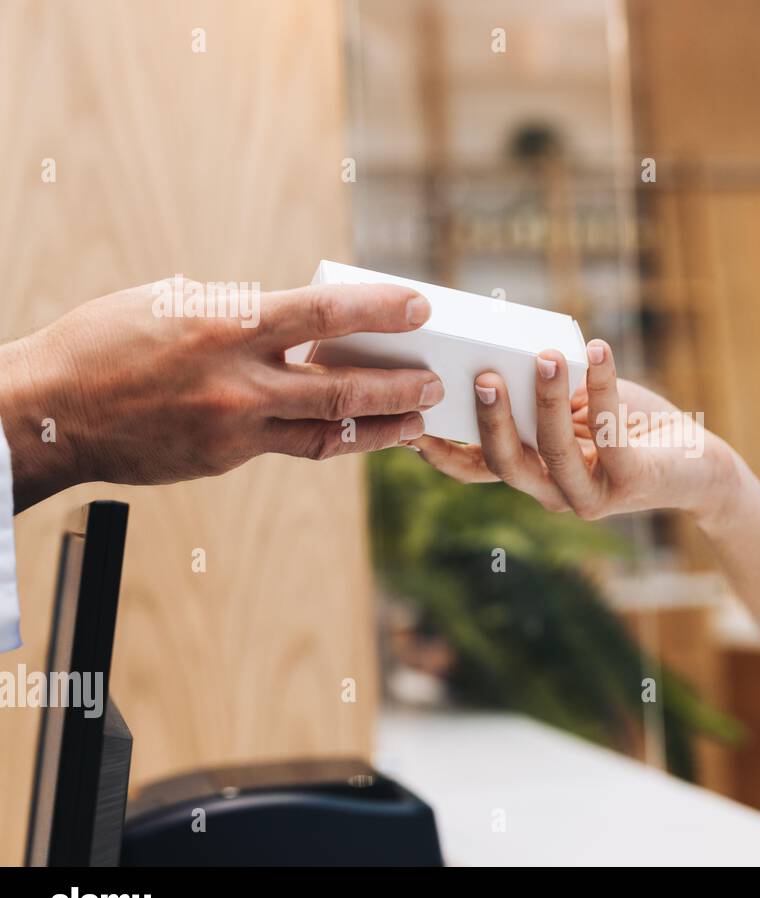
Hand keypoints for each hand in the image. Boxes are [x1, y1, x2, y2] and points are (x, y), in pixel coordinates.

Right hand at [0, 277, 444, 510]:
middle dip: (399, 387)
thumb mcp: (173, 302)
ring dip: (379, 429)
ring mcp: (232, 428)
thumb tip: (295, 322)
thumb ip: (240, 312)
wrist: (48, 412)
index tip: (421, 305)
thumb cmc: (106, 341)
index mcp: (224, 326)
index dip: (379, 310)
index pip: (321, 314)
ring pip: (326, 433)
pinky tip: (354, 433)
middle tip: (437, 382)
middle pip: (340, 387)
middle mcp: (236, 382)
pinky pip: (289, 447)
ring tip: (418, 422)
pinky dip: (326, 438)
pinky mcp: (225, 459)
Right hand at [408, 340, 735, 521]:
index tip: (412, 418)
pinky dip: (603, 387)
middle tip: (483, 376)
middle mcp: (553, 491)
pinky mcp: (630, 482)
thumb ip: (546, 392)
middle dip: (490, 421)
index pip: (476, 469)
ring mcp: (590, 493)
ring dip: (546, 402)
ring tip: (543, 357)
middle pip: (506, 464)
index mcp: (532, 471)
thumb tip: (516, 347)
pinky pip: (609, 433)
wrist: (698, 463)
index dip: (442, 451)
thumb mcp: (580, 407)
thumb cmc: (631, 427)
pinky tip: (599, 350)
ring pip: (554, 452)